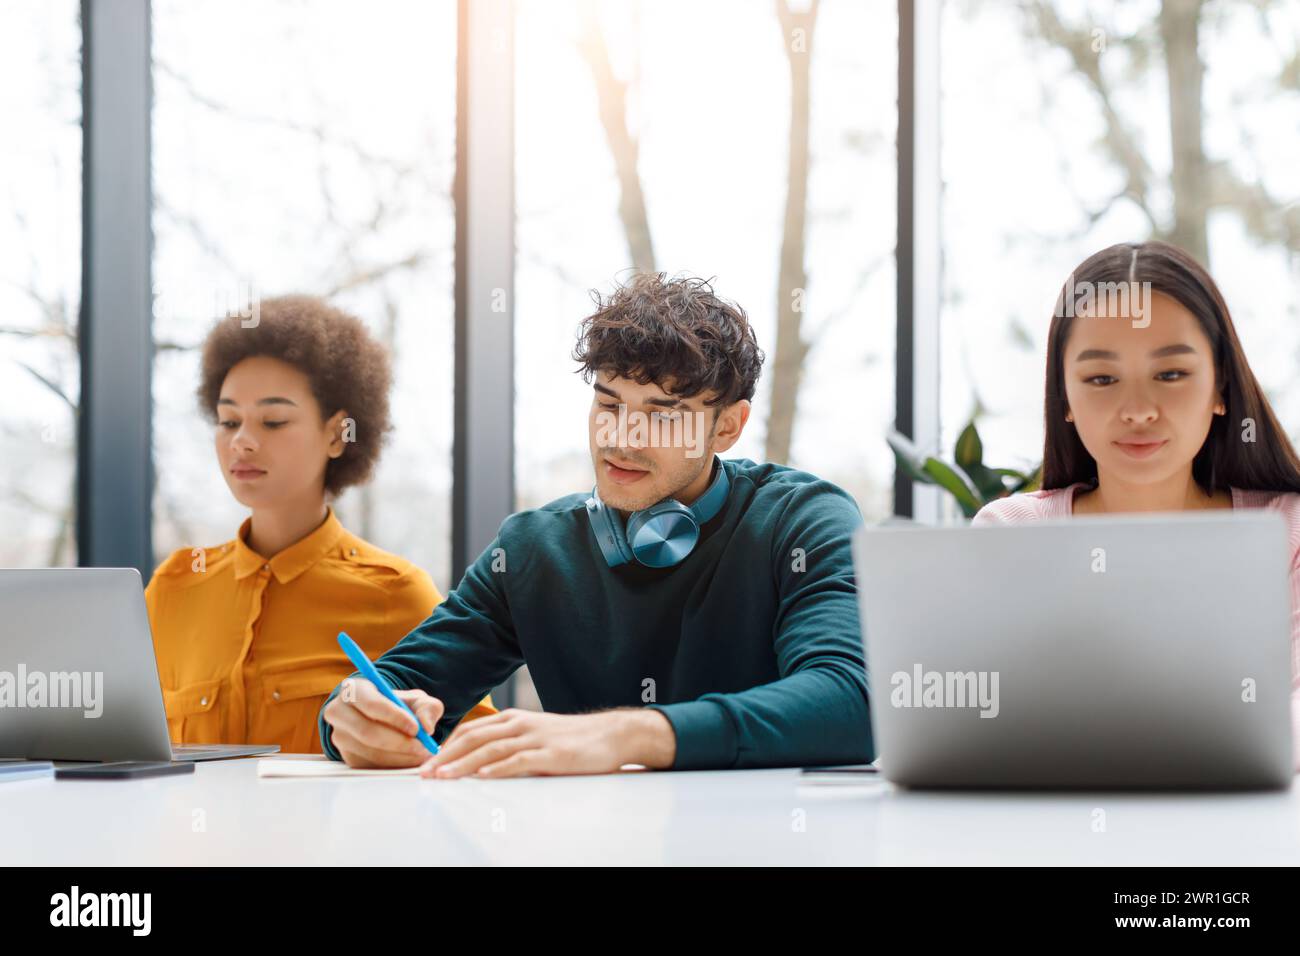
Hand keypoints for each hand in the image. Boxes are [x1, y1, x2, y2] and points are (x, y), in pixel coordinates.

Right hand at [322, 678, 443, 767]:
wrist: (383, 719)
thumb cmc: (400, 706)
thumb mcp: (417, 700)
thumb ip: (427, 708)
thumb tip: (427, 727)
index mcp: (354, 689)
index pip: (371, 704)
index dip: (394, 717)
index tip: (416, 728)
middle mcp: (339, 712)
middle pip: (367, 732)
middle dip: (399, 742)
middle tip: (422, 747)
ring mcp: (340, 737)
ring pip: (370, 752)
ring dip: (400, 756)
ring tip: (421, 753)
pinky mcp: (347, 757)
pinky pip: (371, 765)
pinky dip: (394, 765)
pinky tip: (409, 758)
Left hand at [419, 708, 675, 778]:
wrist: (610, 734)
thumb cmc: (571, 740)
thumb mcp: (535, 735)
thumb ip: (509, 744)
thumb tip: (478, 763)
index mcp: (513, 719)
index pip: (470, 731)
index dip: (446, 746)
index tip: (427, 763)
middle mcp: (520, 724)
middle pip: (474, 739)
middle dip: (446, 756)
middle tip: (424, 773)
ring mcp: (535, 738)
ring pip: (491, 749)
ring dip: (464, 764)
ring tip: (444, 776)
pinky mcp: (551, 754)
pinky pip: (520, 760)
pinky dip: (500, 768)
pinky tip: (484, 776)